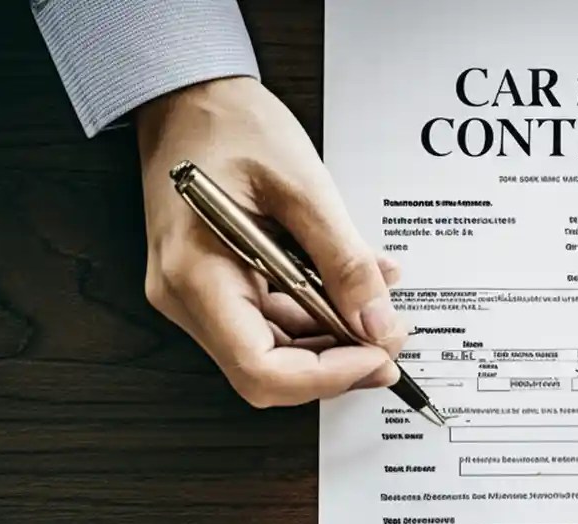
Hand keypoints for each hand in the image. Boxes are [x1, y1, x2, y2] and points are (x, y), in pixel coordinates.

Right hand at [136, 77, 405, 407]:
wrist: (189, 94)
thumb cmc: (228, 124)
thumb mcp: (304, 186)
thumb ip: (344, 261)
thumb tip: (377, 323)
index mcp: (196, 274)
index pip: (260, 368)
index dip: (326, 375)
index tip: (376, 356)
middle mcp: (186, 296)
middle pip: (268, 369)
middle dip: (337, 362)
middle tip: (390, 339)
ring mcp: (198, 293)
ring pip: (274, 348)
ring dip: (333, 336)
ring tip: (379, 306)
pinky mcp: (216, 283)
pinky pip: (270, 317)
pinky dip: (316, 311)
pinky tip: (350, 287)